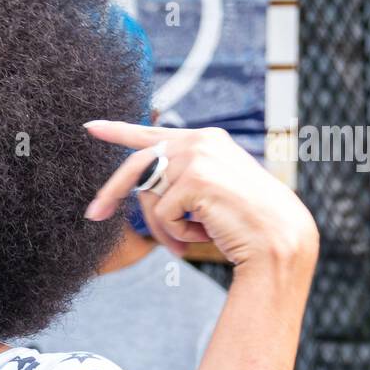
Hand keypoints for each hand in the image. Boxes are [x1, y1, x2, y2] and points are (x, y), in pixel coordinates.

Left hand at [83, 121, 318, 273]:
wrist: (278, 241)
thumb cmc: (244, 225)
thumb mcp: (209, 193)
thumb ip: (178, 180)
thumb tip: (139, 184)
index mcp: (206, 140)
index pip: (152, 134)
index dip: (118, 132)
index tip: (90, 128)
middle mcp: (201, 141)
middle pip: (136, 165)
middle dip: (111, 193)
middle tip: (93, 215)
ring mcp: (198, 157)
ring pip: (148, 196)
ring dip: (163, 227)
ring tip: (190, 239)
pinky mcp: (194, 179)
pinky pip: (160, 214)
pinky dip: (176, 232)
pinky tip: (205, 233)